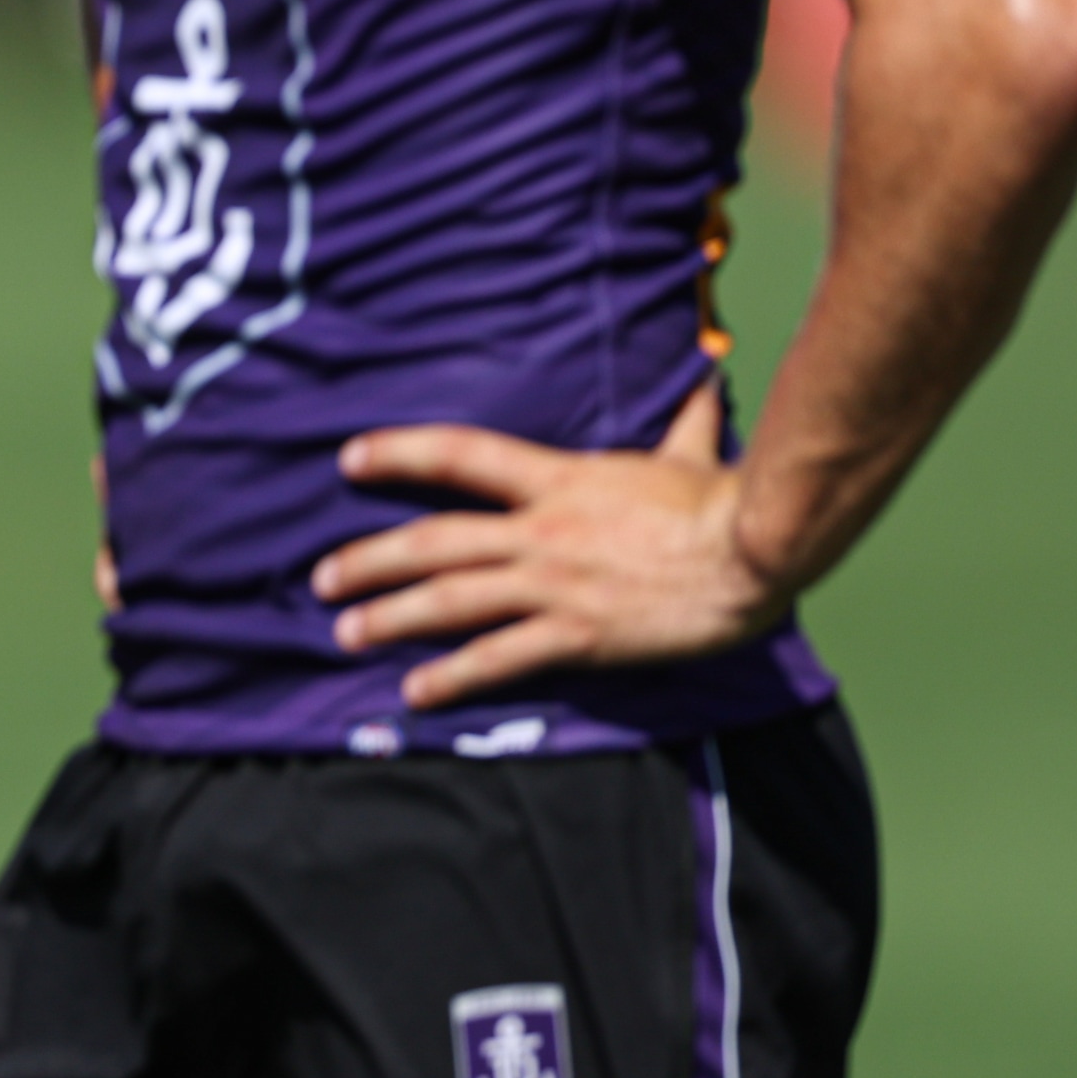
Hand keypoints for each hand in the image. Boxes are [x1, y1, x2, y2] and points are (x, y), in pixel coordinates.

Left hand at [314, 386, 792, 710]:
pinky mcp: (579, 634)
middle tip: (323, 579)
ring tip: (348, 633)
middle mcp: (541, 530)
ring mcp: (554, 584)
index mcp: (558, 480)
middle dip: (371, 560)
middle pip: (434, 540)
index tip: (350, 459)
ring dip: (392, 617)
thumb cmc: (722, 504)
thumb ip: (681, 424)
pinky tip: (416, 690)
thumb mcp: (689, 455)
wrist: (754, 553)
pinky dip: (452, 675)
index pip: (459, 455)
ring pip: (451, 599)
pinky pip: (500, 656)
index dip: (399, 454)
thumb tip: (702, 387)